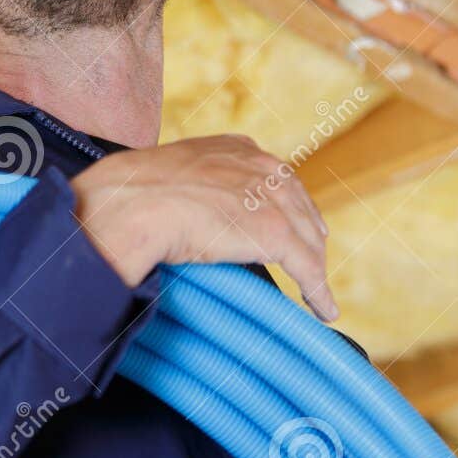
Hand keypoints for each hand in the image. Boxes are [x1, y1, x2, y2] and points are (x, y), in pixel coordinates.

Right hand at [70, 134, 337, 320]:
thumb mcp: (174, 175)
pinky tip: (323, 309)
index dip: (289, 206)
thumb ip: (192, 186)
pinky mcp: (275, 232)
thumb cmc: (136, 193)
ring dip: (315, 268)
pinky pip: (307, 268)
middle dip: (308, 234)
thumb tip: (181, 210)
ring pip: (308, 239)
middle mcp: (262, 166)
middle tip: (311, 260)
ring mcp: (271, 198)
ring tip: (317, 292)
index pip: (279, 178)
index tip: (294, 224)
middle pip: (301, 206)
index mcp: (238, 149)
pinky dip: (318, 292)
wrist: (134, 201)